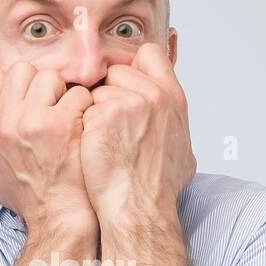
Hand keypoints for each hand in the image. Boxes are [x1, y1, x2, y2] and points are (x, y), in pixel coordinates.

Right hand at [0, 61, 95, 233]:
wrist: (58, 219)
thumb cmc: (33, 200)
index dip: (18, 84)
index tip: (32, 98)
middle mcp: (7, 122)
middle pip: (23, 70)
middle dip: (42, 84)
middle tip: (55, 106)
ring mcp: (34, 120)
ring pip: (52, 76)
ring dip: (66, 93)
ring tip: (72, 116)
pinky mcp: (63, 123)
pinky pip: (79, 93)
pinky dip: (88, 106)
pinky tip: (86, 125)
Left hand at [79, 42, 195, 226]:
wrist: (139, 210)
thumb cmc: (158, 188)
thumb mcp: (183, 150)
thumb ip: (173, 123)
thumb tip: (168, 116)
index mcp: (174, 99)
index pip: (150, 54)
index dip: (133, 67)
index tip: (125, 85)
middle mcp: (154, 95)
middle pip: (117, 71)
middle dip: (109, 94)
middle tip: (111, 127)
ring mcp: (128, 103)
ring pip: (97, 91)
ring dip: (93, 112)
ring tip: (104, 143)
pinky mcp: (102, 116)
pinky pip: (82, 109)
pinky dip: (82, 128)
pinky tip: (92, 150)